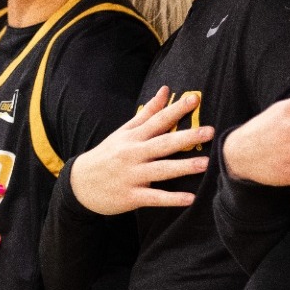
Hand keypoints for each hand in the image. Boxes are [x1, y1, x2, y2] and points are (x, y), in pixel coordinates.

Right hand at [67, 88, 212, 215]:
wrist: (80, 184)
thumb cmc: (107, 155)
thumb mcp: (124, 132)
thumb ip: (147, 113)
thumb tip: (165, 90)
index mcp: (133, 137)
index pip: (157, 120)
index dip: (176, 109)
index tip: (194, 99)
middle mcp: (133, 154)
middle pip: (163, 144)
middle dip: (187, 137)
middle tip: (209, 131)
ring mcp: (132, 176)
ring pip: (161, 170)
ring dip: (184, 167)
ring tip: (206, 164)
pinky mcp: (131, 196)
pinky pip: (155, 198)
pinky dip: (172, 199)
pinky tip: (190, 199)